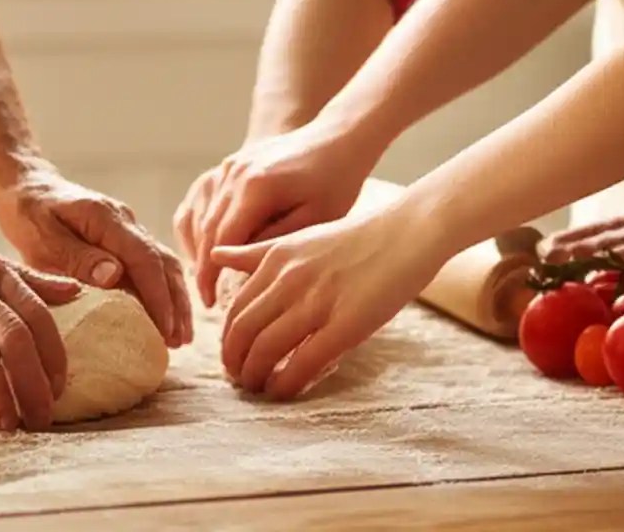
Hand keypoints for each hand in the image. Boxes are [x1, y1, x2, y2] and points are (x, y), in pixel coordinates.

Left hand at [0, 167, 191, 346]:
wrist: (26, 185)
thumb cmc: (28, 213)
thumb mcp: (42, 237)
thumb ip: (77, 256)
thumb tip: (115, 275)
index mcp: (106, 218)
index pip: (144, 257)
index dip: (157, 294)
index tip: (165, 327)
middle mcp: (126, 222)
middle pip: (164, 262)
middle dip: (175, 303)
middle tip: (179, 341)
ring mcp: (129, 229)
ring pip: (164, 264)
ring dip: (174, 300)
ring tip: (178, 337)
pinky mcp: (124, 240)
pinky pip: (152, 266)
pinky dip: (162, 292)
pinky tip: (164, 317)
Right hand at [182, 122, 372, 306]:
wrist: (338, 138)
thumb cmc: (336, 181)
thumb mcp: (315, 219)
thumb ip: (274, 243)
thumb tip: (239, 271)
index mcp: (255, 187)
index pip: (221, 240)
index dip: (212, 274)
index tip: (212, 303)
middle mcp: (235, 173)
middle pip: (205, 229)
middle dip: (202, 267)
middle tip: (207, 299)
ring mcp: (229, 165)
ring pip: (199, 214)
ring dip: (197, 247)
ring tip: (206, 278)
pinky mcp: (230, 164)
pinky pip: (202, 198)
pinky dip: (199, 224)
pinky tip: (205, 247)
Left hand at [209, 204, 445, 398]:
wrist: (408, 232)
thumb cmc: (357, 238)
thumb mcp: (299, 238)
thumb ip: (256, 252)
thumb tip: (215, 254)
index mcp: (275, 259)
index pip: (235, 310)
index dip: (228, 341)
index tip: (234, 358)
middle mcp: (288, 280)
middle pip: (242, 332)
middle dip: (235, 363)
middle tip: (240, 380)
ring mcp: (316, 301)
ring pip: (265, 350)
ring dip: (255, 377)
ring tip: (259, 389)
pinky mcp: (345, 324)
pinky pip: (302, 363)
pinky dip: (286, 384)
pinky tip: (286, 392)